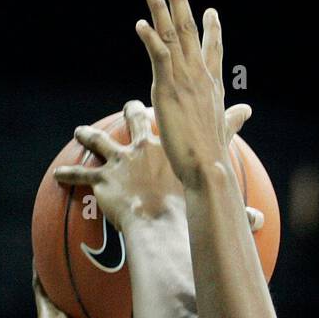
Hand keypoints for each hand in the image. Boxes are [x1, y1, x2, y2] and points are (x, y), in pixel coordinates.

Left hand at [55, 99, 262, 234]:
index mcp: (172, 149)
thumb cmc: (187, 215)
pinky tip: (56, 175)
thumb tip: (262, 221)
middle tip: (131, 107)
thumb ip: (239, 209)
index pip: (177, 124)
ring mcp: (122, 160)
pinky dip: (70, 174)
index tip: (181, 94)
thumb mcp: (217, 206)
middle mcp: (145, 145)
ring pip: (101, 140)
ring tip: (79, 131)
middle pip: (137, 118)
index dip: (181, 107)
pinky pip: (82, 174)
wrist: (161, 222)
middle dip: (134, 111)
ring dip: (90, 136)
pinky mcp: (103, 178)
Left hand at [135, 0, 249, 189]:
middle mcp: (199, 77)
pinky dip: (150, 38)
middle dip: (181, 2)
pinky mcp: (168, 90)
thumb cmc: (214, 156)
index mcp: (212, 86)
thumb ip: (234, 117)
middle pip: (189, 31)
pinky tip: (140, 23)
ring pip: (171, 36)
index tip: (210, 11)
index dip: (212, 30)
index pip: (212, 51)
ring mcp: (184, 81)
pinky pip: (158, 56)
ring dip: (161, 8)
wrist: (208, 169)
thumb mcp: (225, 130)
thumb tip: (246, 110)